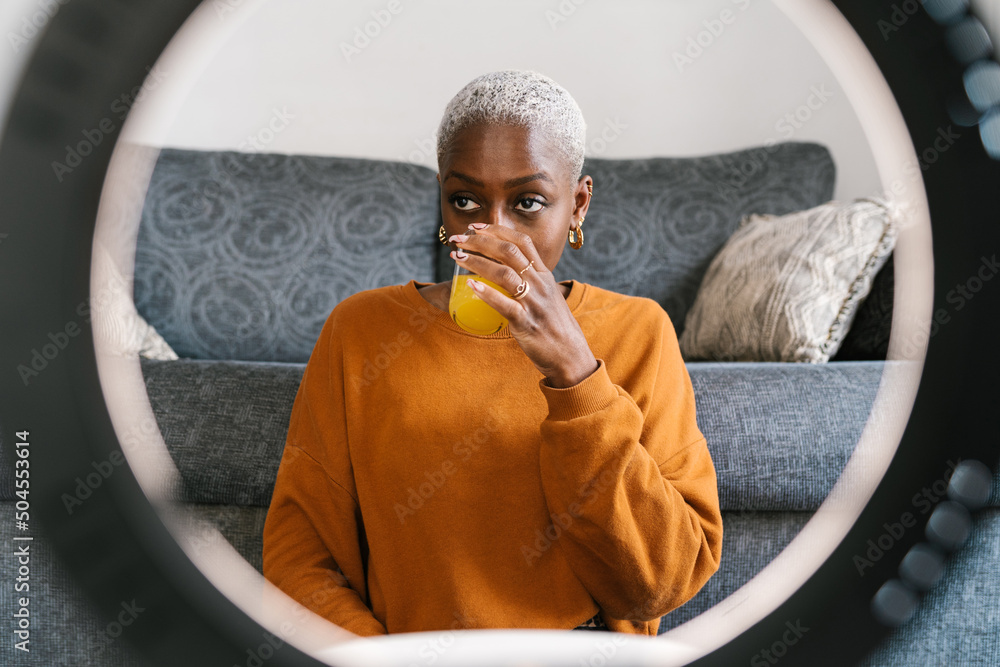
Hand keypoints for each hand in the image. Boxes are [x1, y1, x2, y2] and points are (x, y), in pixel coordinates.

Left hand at [449, 224, 598, 387]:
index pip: (522, 242)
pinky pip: (505, 304)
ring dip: (477, 262)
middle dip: (480, 241)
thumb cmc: (555, 327)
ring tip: (457, 257)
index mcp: (545, 275)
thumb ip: (531, 282)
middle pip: (509, 252)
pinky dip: (486, 293)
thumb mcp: (548, 296)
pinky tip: (470, 285)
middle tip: (458, 239)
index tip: (475, 227)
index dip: (497, 231)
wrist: (571, 355)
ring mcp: (534, 303)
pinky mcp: (526, 323)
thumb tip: (506, 272)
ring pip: (504, 273)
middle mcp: (540, 284)